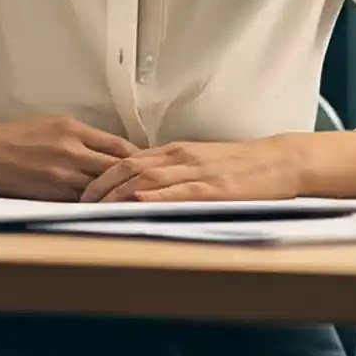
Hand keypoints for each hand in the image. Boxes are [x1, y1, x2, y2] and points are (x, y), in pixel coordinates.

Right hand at [0, 116, 138, 201]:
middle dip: (136, 178)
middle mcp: (71, 151)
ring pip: (105, 189)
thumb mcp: (50, 125)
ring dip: (121, 195)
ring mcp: (62, 176)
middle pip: (119, 168)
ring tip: (139, 202)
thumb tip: (110, 152)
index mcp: (72, 129)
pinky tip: (110, 210)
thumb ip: (81, 138)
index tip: (150, 164)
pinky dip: (99, 206)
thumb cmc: (12, 138)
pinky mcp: (52, 196)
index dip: (139, 157)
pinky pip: (85, 203)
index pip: (119, 145)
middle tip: (153, 187)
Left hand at [80, 138, 303, 202]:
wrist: (277, 161)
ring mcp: (194, 171)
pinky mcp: (212, 187)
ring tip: (95, 205)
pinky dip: (154, 195)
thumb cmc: (240, 163)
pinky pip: (177, 190)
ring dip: (117, 191)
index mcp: (175, 150)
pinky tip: (136, 200)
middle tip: (79, 200)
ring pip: (146, 176)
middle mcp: (179, 157)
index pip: (128, 159)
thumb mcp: (199, 160)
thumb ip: (172, 168)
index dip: (101, 173)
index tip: (83, 188)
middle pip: (128, 166)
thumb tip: (142, 180)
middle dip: (100, 183)